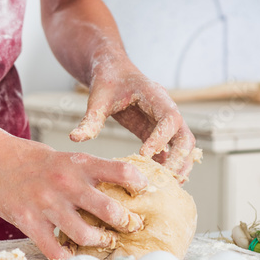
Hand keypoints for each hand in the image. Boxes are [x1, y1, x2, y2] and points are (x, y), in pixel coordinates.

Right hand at [0, 137, 148, 259]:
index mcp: (78, 163)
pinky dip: (66, 257)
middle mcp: (66, 183)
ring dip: (99, 242)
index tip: (145, 194)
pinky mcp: (29, 221)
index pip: (121, 171)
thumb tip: (119, 188)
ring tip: (103, 241)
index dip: (140, 184)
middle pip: (109, 208)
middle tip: (130, 227)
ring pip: (84, 234)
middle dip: (126, 222)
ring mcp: (46, 204)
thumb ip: (88, 173)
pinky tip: (70, 253)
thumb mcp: (64, 158)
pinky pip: (54, 249)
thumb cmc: (31, 160)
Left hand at [70, 68, 198, 180]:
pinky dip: (168, 166)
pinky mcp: (157, 133)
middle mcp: (166, 109)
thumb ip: (90, 118)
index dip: (160, 138)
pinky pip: (170, 151)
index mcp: (156, 96)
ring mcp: (165, 123)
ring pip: (183, 146)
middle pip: (185, 136)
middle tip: (164, 179)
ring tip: (169, 187)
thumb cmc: (108, 81)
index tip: (144, 154)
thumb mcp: (98, 98)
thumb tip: (75, 138)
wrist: (113, 72)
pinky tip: (160, 183)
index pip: (169, 118)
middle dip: (179, 159)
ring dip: (179, 166)